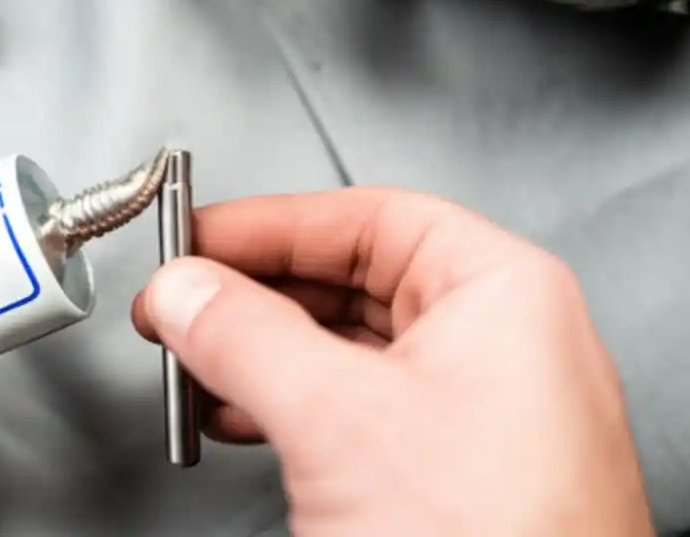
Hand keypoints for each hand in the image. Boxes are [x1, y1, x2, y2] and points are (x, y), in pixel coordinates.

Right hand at [133, 188, 653, 535]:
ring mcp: (482, 412)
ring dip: (262, 353)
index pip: (370, 216)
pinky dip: (291, 406)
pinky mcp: (456, 473)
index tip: (197, 238)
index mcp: (505, 292)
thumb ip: (245, 336)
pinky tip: (240, 418)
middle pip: (354, 279)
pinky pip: (359, 411)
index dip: (271, 224)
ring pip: (349, 350)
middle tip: (184, 301)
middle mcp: (503, 344)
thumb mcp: (338, 419)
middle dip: (255, 294)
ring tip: (196, 362)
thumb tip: (186, 291)